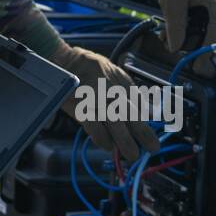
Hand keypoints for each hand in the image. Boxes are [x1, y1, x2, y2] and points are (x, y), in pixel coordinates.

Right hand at [53, 44, 161, 160]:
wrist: (62, 61)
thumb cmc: (87, 66)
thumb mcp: (112, 71)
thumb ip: (128, 89)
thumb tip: (146, 110)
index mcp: (121, 80)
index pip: (139, 102)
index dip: (147, 119)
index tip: (151, 132)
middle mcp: (112, 90)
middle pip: (131, 114)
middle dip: (143, 133)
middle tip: (153, 148)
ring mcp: (97, 99)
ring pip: (115, 123)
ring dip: (125, 141)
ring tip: (132, 155)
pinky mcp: (82, 107)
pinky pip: (95, 127)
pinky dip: (102, 138)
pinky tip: (108, 147)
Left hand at [157, 0, 215, 53]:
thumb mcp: (172, 3)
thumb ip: (175, 26)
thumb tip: (175, 48)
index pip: (214, 35)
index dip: (205, 52)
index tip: (198, 65)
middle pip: (208, 37)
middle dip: (186, 42)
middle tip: (166, 39)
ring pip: (203, 35)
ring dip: (185, 37)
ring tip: (166, 33)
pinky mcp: (213, 14)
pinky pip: (202, 29)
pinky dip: (187, 31)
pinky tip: (173, 30)